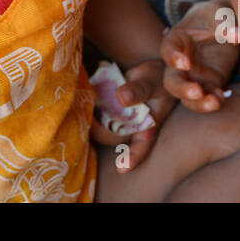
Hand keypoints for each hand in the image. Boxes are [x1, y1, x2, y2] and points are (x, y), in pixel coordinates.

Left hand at [90, 58, 176, 172]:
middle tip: (86, 115)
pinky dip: (90, 111)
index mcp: (148, 125)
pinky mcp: (112, 112)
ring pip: (103, 130)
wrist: (155, 70)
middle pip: (114, 138)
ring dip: (91, 123)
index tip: (121, 169)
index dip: (133, 159)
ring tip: (81, 107)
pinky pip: (98, 118)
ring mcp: (122, 121)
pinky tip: (83, 100)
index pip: (141, 146)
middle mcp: (133, 127)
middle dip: (99, 131)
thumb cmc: (157, 77)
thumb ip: (138, 89)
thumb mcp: (151, 81)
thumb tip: (122, 98)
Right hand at [161, 0, 239, 112]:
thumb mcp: (219, 16)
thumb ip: (226, 26)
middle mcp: (180, 61)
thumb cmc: (215, 16)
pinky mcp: (209, 83)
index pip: (168, 49)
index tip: (185, 63)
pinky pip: (207, 97)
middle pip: (172, 80)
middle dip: (181, 89)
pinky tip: (222, 98)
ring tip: (214, 103)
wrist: (223, 25)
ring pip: (186, 96)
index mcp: (177, 39)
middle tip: (196, 92)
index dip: (173, 57)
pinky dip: (213, 100)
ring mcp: (194, 75)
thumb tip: (238, 35)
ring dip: (198, 103)